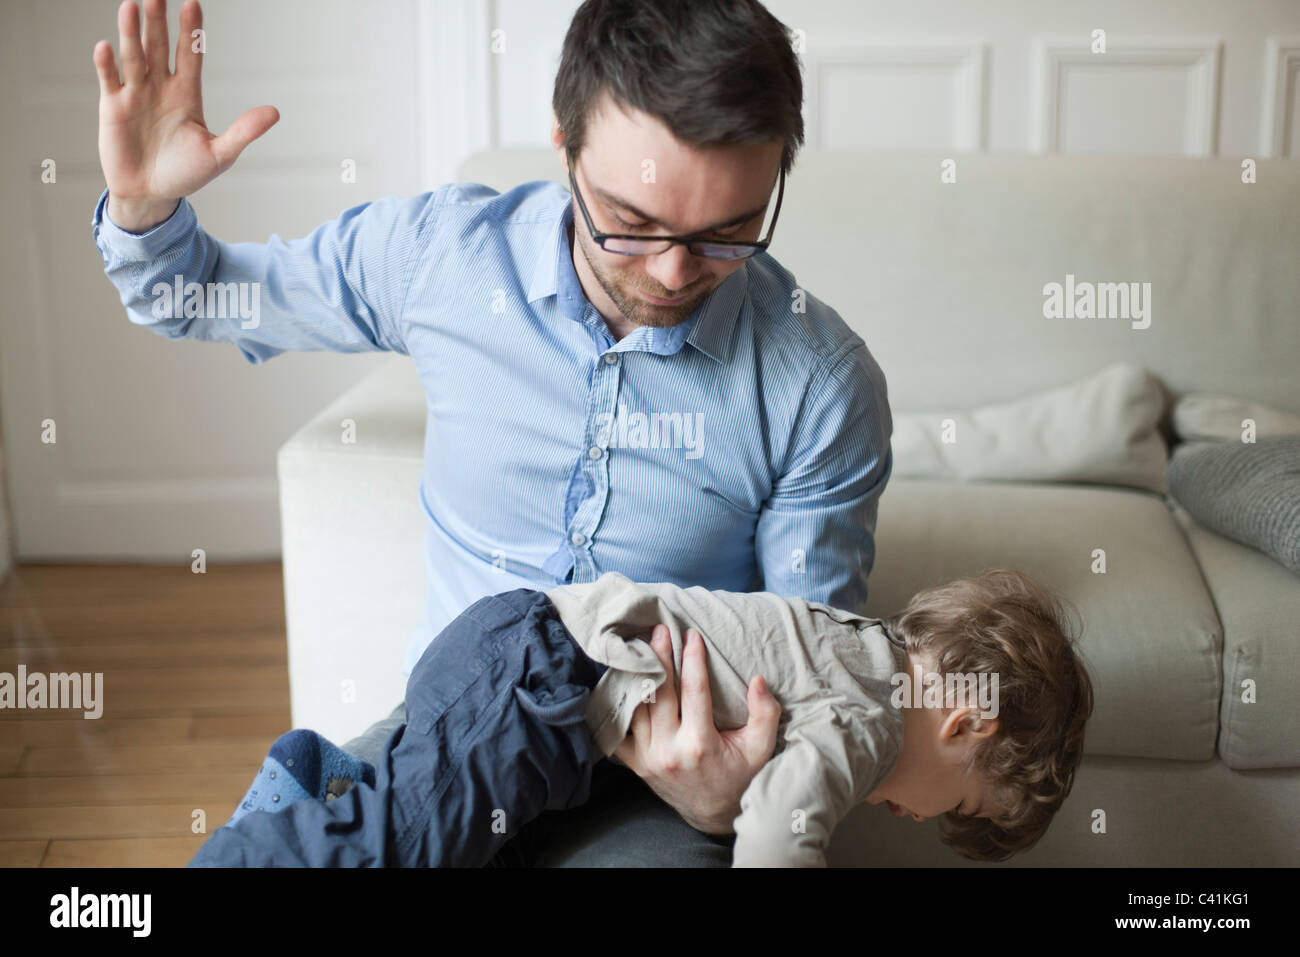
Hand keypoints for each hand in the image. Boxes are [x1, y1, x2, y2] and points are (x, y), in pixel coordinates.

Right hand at [93, 0, 278, 230]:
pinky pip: (110, 80)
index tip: (193, 3)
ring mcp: (135, 94)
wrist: (152, 195)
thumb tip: (274, 112)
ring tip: (132, 5)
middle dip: (159, 21)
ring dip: (132, 32)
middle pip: (160, 47)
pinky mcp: (113, 107)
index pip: (190, 55)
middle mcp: (160, 87)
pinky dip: (107, 64)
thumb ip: (243, 132)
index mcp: (187, 94)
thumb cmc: (186, 174)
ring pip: (134, 56)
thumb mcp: (220, 155)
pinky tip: (106, 46)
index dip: (191, 31)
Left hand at [613, 624, 781, 834]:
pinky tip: (622, 682)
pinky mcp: (636, 764)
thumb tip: (758, 679)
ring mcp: (648, 759)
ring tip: (639, 648)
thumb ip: (765, 713)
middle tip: (659, 630)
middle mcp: (669, 751)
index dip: (693, 659)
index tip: (692, 635)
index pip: (693, 691)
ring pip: (636, 708)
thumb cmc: (739, 776)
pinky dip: (620, 706)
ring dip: (637, 675)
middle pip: (659, 693)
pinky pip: (620, 731)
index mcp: (700, 744)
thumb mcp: (761, 748)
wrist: (713, 813)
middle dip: (659, 657)